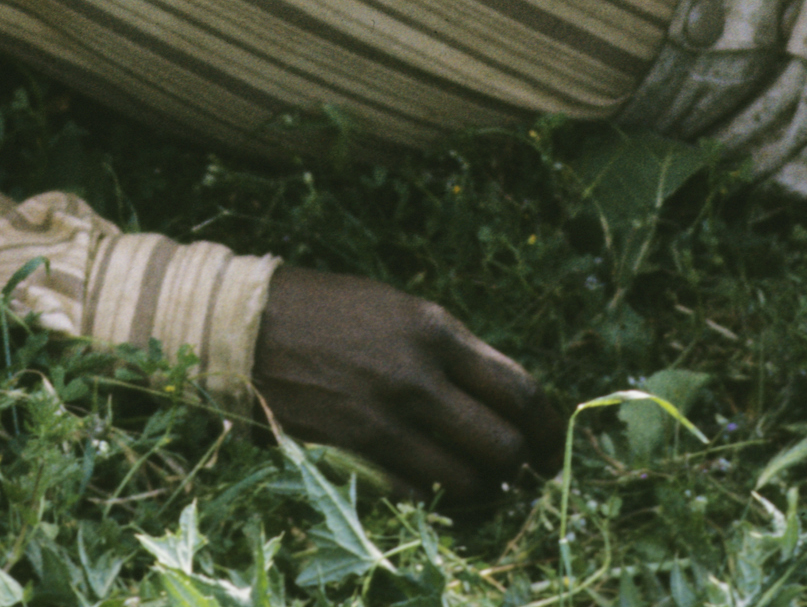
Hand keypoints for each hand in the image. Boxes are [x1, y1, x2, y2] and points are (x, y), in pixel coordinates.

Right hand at [251, 265, 562, 503]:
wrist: (254, 325)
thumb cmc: (334, 310)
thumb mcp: (405, 311)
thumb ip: (454, 351)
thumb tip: (500, 397)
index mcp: (439, 331)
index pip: (520, 391)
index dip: (547, 428)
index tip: (552, 445)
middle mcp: (421, 375)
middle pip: (502, 442)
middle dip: (522, 465)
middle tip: (525, 473)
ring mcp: (388, 415)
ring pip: (466, 476)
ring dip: (486, 490)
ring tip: (489, 488)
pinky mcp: (357, 447)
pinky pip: (419, 488)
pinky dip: (440, 496)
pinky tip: (443, 490)